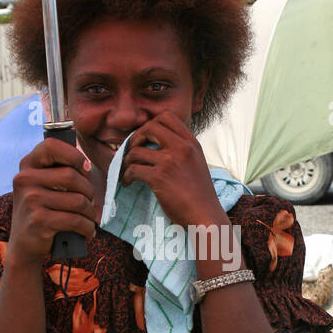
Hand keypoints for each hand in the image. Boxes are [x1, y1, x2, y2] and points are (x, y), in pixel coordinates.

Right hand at [9, 136, 96, 264]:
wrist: (23, 245)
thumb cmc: (41, 211)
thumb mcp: (41, 185)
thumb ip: (57, 170)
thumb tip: (85, 163)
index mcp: (27, 166)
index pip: (51, 145)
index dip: (74, 155)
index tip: (85, 168)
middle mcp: (25, 180)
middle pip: (71, 176)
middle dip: (88, 191)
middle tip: (89, 202)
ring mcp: (30, 200)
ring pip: (78, 200)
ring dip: (89, 213)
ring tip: (88, 219)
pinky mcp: (39, 221)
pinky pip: (75, 220)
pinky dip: (87, 228)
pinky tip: (87, 232)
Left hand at [121, 112, 223, 228]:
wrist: (205, 215)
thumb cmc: (200, 193)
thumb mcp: (197, 162)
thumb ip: (182, 149)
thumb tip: (159, 142)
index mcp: (191, 142)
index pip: (167, 117)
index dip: (151, 124)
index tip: (147, 138)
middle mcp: (181, 148)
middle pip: (150, 126)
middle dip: (136, 137)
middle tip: (133, 150)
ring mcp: (169, 161)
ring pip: (136, 150)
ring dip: (127, 160)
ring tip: (128, 170)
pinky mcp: (159, 177)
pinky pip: (133, 169)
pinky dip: (126, 176)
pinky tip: (128, 182)